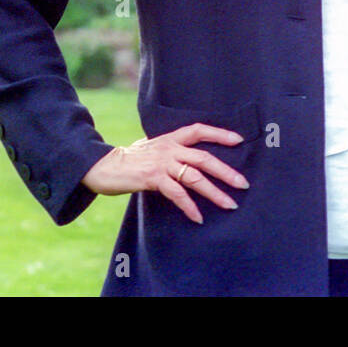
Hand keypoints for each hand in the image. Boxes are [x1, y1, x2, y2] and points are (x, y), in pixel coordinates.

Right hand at [81, 123, 250, 223]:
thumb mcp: (152, 146)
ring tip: (229, 204)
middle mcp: (169, 148)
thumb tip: (186, 156)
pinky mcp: (153, 178)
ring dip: (214, 192)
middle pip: (204, 158)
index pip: (199, 130)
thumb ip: (170, 148)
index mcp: (171, 138)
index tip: (238, 140)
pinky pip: (177, 193)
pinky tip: (198, 217)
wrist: (105, 166)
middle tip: (243, 184)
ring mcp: (162, 162)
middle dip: (226, 172)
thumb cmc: (130, 158)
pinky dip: (189, 206)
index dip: (219, 133)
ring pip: (195, 177)